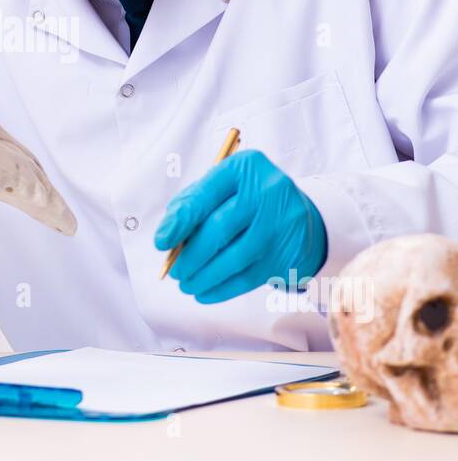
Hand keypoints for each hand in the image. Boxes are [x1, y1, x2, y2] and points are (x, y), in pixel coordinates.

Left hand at [154, 149, 326, 302]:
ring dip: (204, 276)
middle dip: (190, 256)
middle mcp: (268, 191)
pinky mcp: (289, 252)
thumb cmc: (248, 200)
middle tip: (175, 271)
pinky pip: (249, 277)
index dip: (180, 222)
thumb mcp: (222, 188)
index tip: (161, 242)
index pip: (205, 195)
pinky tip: (206, 293)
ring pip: (234, 258)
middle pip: (219, 229)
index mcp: (245, 167)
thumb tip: (166, 238)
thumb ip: (191, 205)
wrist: (299, 216)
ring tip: (187, 284)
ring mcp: (282, 223)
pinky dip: (223, 289)